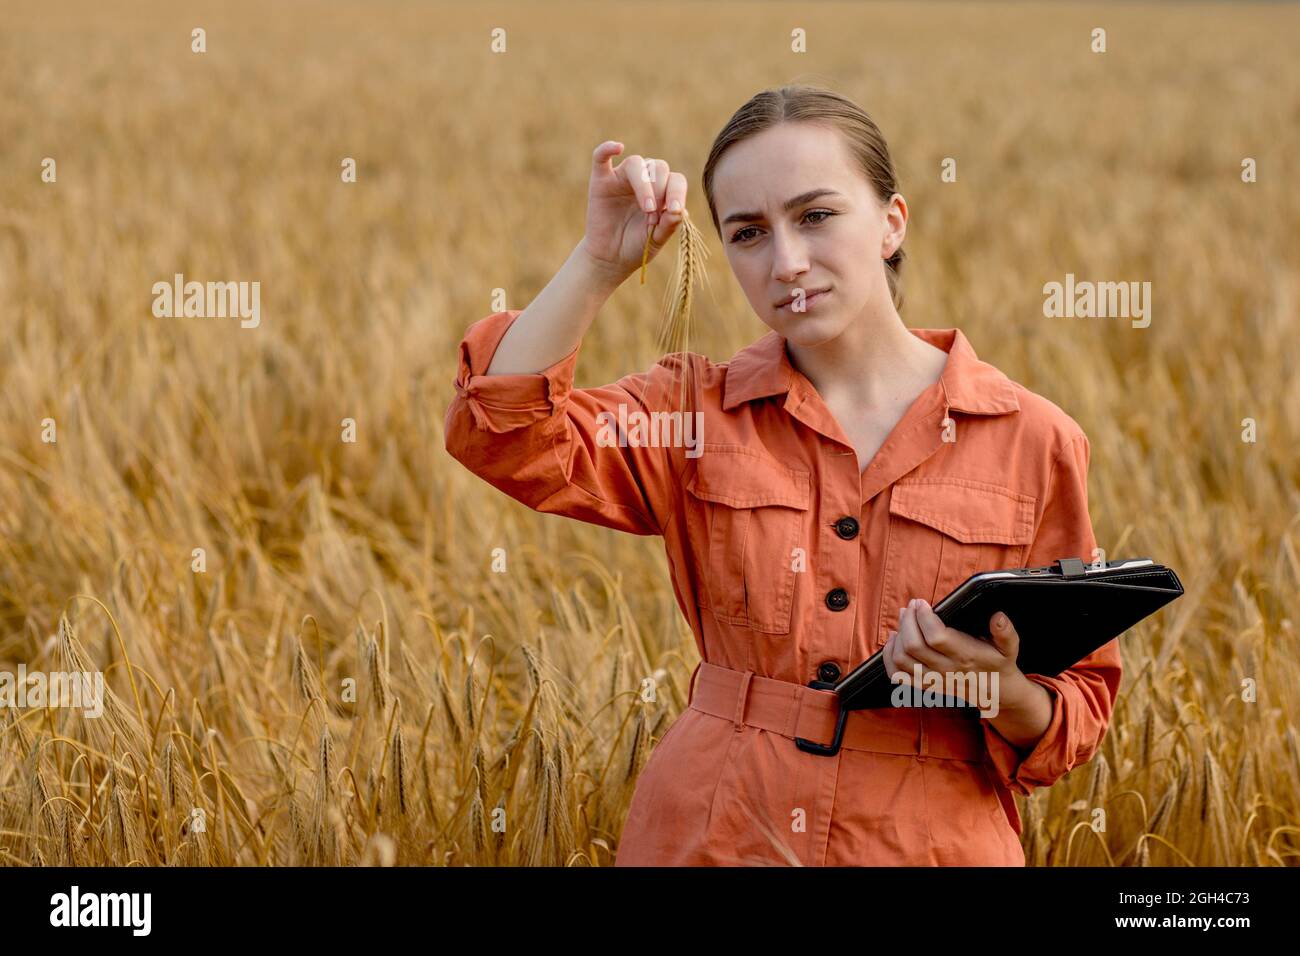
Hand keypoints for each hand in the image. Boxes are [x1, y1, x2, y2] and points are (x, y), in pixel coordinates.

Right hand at [579, 141, 687, 280]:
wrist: (610, 259)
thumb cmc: (636, 246)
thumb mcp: (657, 239)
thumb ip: (669, 225)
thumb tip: (679, 210)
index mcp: (662, 191)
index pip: (676, 180)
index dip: (677, 192)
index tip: (673, 211)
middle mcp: (645, 180)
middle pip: (659, 167)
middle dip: (660, 191)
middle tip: (653, 216)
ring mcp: (622, 178)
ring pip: (636, 163)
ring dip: (644, 184)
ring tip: (647, 208)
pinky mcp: (601, 181)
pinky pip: (601, 157)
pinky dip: (607, 149)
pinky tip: (617, 147)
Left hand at [882, 598, 1022, 706]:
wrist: (997, 695)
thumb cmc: (999, 665)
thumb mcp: (1009, 648)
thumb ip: (1006, 633)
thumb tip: (999, 617)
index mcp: (965, 656)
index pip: (936, 637)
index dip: (923, 617)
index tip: (921, 602)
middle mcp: (946, 669)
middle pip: (913, 645)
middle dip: (907, 621)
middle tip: (910, 606)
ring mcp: (933, 679)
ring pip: (902, 659)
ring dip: (897, 636)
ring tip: (904, 618)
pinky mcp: (925, 685)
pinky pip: (897, 676)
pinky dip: (889, 658)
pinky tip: (893, 641)